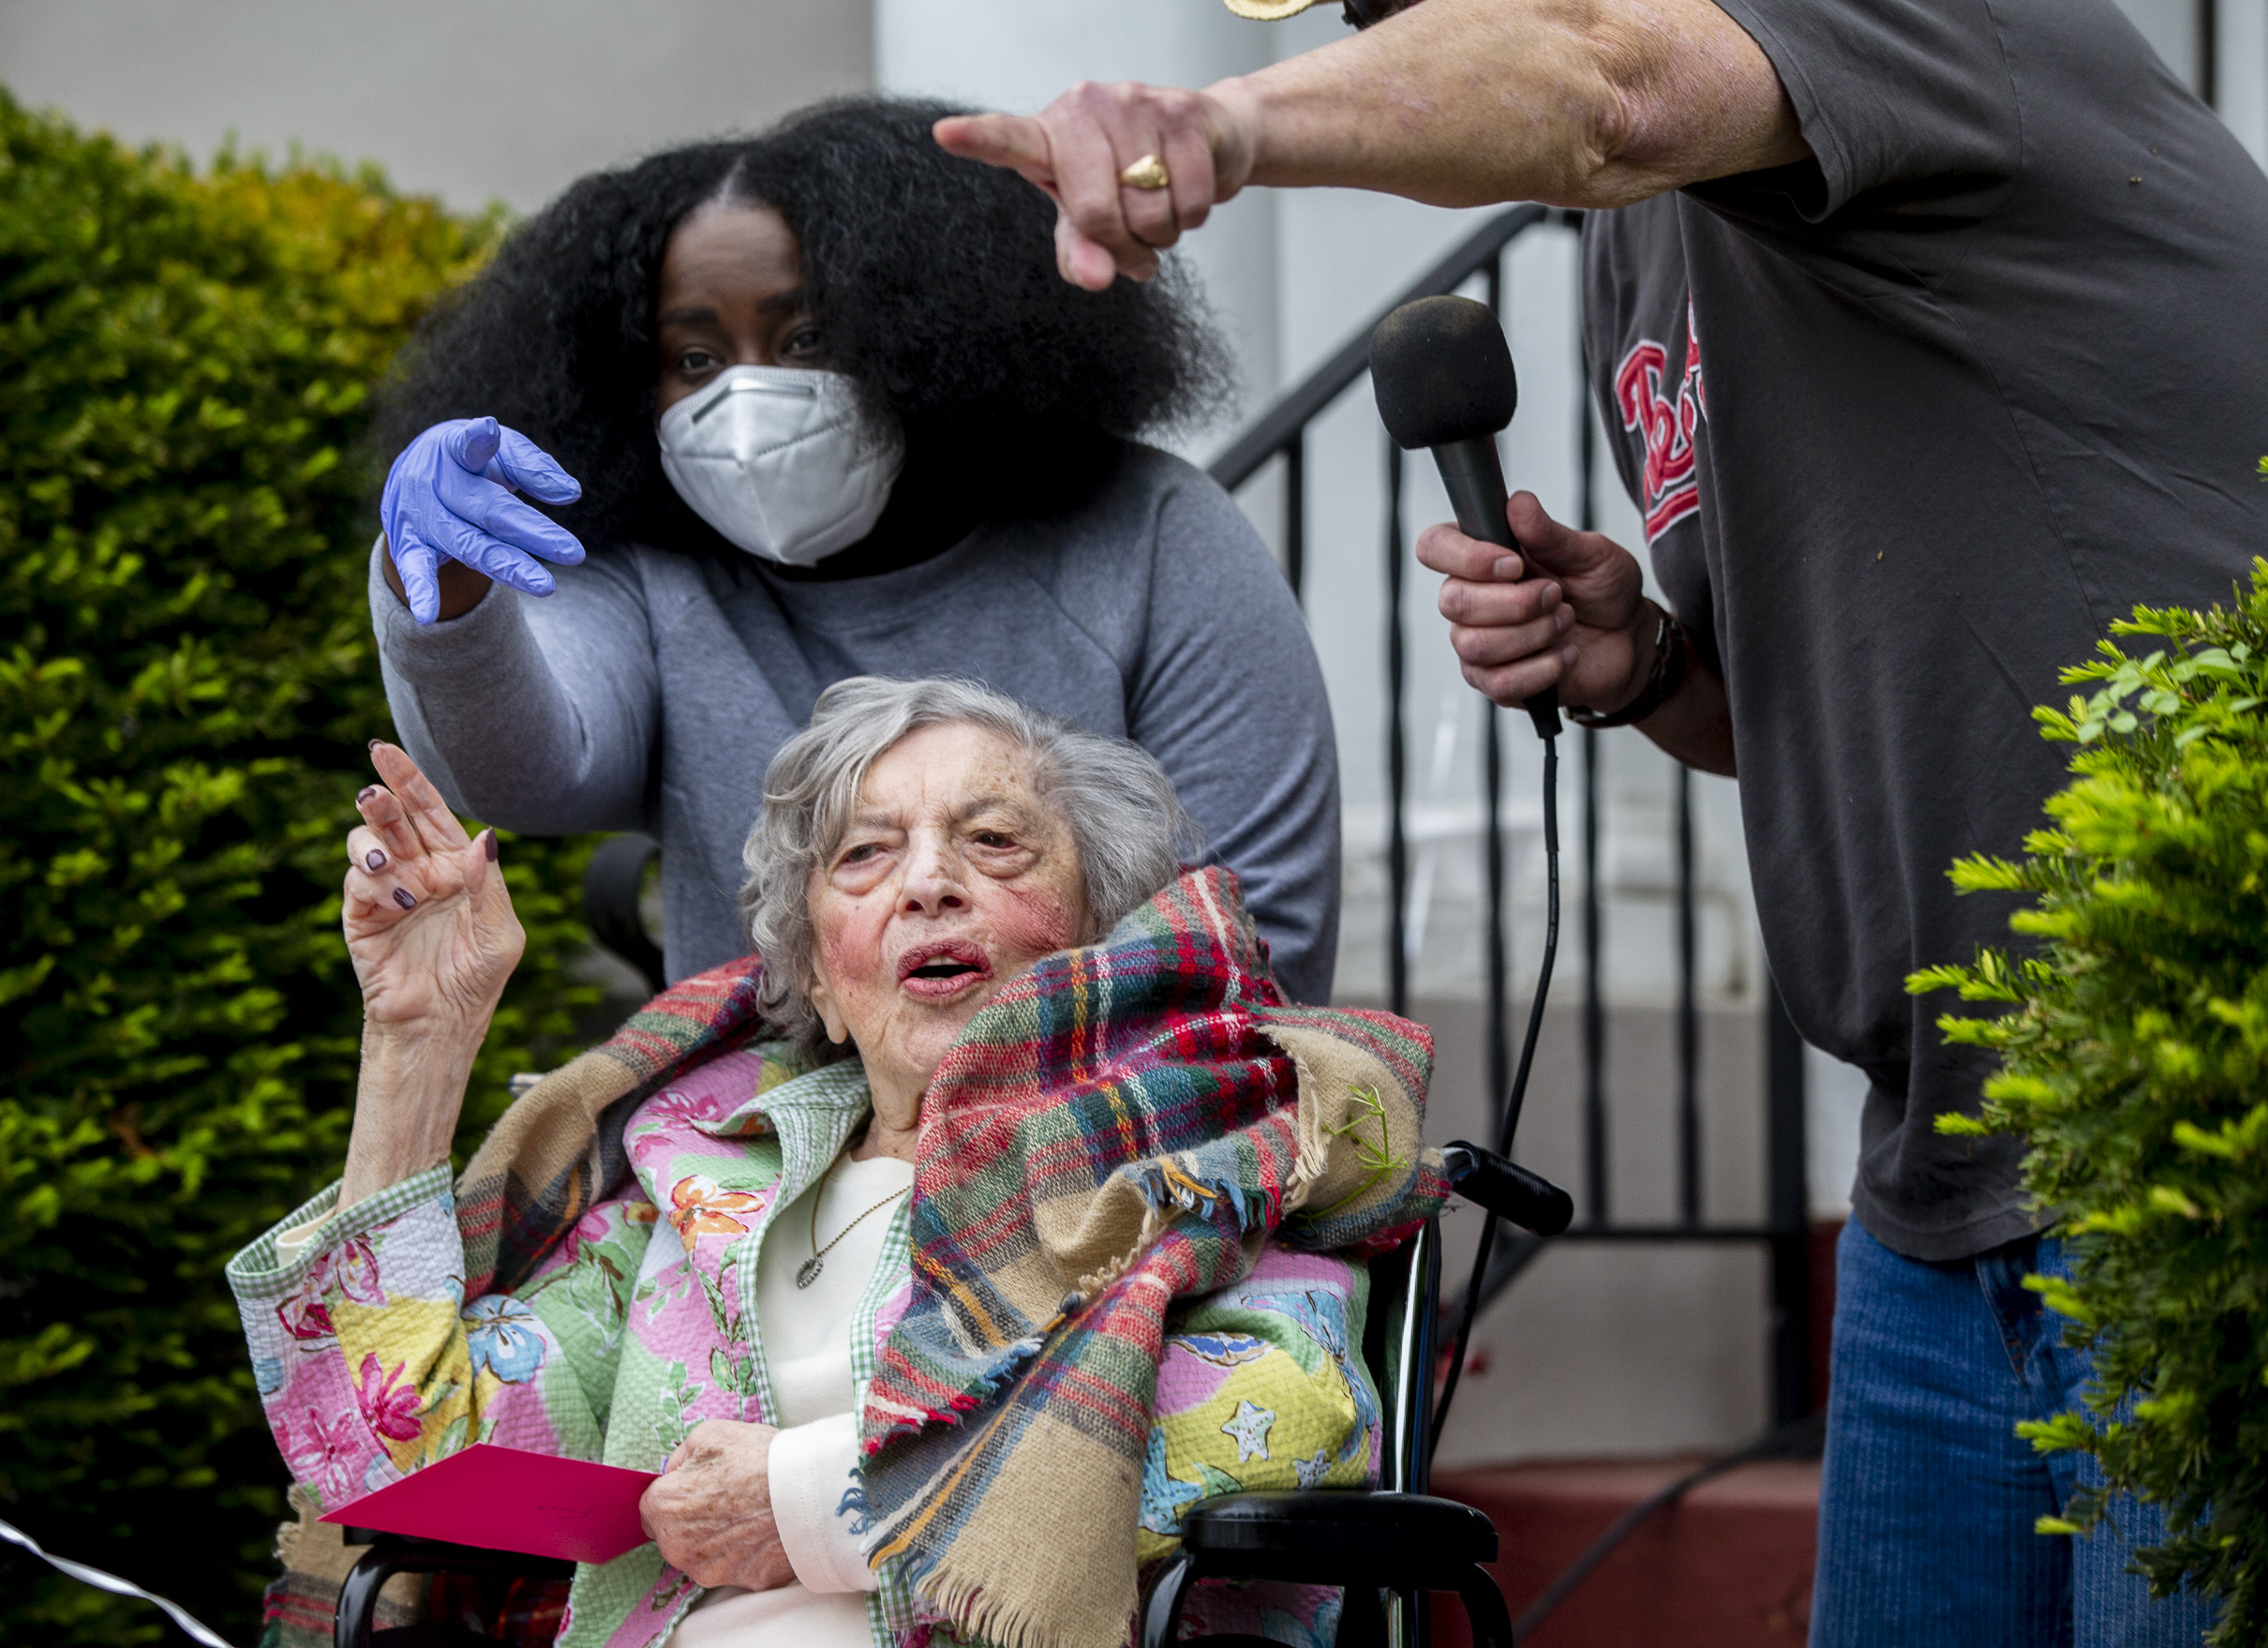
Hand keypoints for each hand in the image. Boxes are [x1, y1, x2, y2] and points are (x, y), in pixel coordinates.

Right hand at [345, 742, 523, 1031]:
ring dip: (371, 841)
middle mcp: (419, 872)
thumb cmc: (477, 979)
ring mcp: (387, 891)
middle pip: (394, 819)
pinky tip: (397, 899)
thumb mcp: (499, 933)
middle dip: (381, 799)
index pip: (430, 813)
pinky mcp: (361, 915)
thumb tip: (482, 834)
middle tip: (372, 792)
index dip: (409, 779)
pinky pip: (358, 882)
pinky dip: (373, 883)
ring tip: (383, 858)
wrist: (440, 1025)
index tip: (383, 749)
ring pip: (368, 843)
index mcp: (454, 867)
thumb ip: (488, 884)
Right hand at [380, 417, 584, 625]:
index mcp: (454, 450)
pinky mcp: (409, 545)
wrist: (414, 474)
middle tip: (573, 552)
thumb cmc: (472, 461)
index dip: (478, 441)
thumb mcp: (500, 452)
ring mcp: (420, 517)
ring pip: (468, 544)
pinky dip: (422, 592)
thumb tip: (571, 492)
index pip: (468, 445)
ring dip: (506, 566)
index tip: (487, 431)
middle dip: (530, 531)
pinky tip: (428, 616)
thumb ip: (532, 466)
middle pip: (486, 509)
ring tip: (545, 586)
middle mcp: (434, 483)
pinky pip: (415, 570)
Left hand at [640, 1420, 793, 1590]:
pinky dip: (745, 1553)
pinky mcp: (742, 1583)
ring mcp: (710, 1571)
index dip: (674, 1494)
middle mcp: (678, 1548)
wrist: (809, 1492)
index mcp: (664, 1508)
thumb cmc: (758, 1458)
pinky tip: (764, 1530)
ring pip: (703, 1555)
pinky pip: (736, 1566)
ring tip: (750, 1513)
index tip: (697, 1486)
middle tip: (727, 1497)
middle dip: (692, 1520)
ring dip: (717, 1540)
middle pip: (674, 1535)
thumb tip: (674, 1473)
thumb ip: (680, 1457)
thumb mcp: (709, 1435)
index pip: (650, 1508)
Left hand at [933, 81, 1256, 289]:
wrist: (1209, 139)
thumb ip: (1079, 251)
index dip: (978, 140)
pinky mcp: (1183, 112)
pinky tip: (1186, 193)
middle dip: (1124, 248)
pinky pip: (1190, 201)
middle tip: (1134, 245)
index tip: (945, 134)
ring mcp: (1134, 104)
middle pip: (1096, 213)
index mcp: (1050, 135)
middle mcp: (1085, 108)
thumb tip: (1096, 277)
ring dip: (1162, 235)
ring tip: (1162, 209)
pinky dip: (1193, 218)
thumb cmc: (1133, 181)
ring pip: (1149, 213)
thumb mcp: (1090, 220)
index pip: (1010, 140)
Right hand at [1415, 492, 1651, 712]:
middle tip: (1555, 594)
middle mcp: (1470, 599)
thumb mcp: (1590, 553)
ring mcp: (1477, 642)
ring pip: (1475, 644)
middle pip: (1452, 602)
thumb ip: (1551, 533)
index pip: (1434, 547)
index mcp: (1482, 556)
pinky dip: (1541, 669)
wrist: (1627, 638)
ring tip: (1564, 621)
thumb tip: (1519, 503)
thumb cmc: (1602, 590)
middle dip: (1514, 601)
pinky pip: (1499, 682)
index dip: (1465, 557)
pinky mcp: (1495, 681)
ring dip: (1532, 634)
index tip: (1514, 563)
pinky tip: (1563, 655)